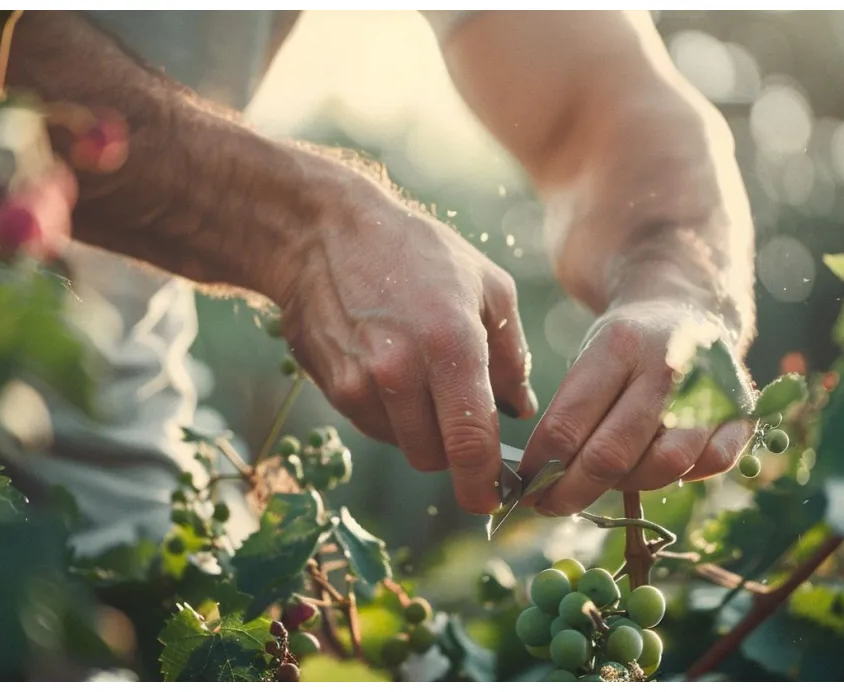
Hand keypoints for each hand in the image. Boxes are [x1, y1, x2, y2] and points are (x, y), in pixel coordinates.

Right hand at [269, 182, 537, 514]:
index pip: (470, 442)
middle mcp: (401, 371)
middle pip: (437, 457)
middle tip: (470, 431)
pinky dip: (395, 419)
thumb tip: (521, 409)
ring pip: (405, 447)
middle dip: (459, 454)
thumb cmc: (417, 252)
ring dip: (425, 435)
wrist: (322, 233)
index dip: (485, 483)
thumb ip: (511, 355)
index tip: (494, 499)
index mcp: (452, 343)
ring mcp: (361, 383)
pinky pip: (376, 429)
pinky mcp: (333, 387)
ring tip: (429, 385)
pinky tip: (396, 375)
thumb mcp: (487, 285)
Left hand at [517, 299, 753, 516]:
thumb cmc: (626, 347)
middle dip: (571, 492)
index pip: (568, 423)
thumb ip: (569, 412)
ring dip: (624, 487)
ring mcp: (712, 390)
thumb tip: (537, 479)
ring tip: (600, 483)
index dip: (540, 466)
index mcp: (619, 345)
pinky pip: (711, 464)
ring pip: (663, 466)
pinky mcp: (742, 411)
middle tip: (548, 504)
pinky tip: (653, 469)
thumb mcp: (587, 356)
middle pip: (612, 455)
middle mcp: (668, 367)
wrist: (687, 309)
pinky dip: (681, 477)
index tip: (523, 486)